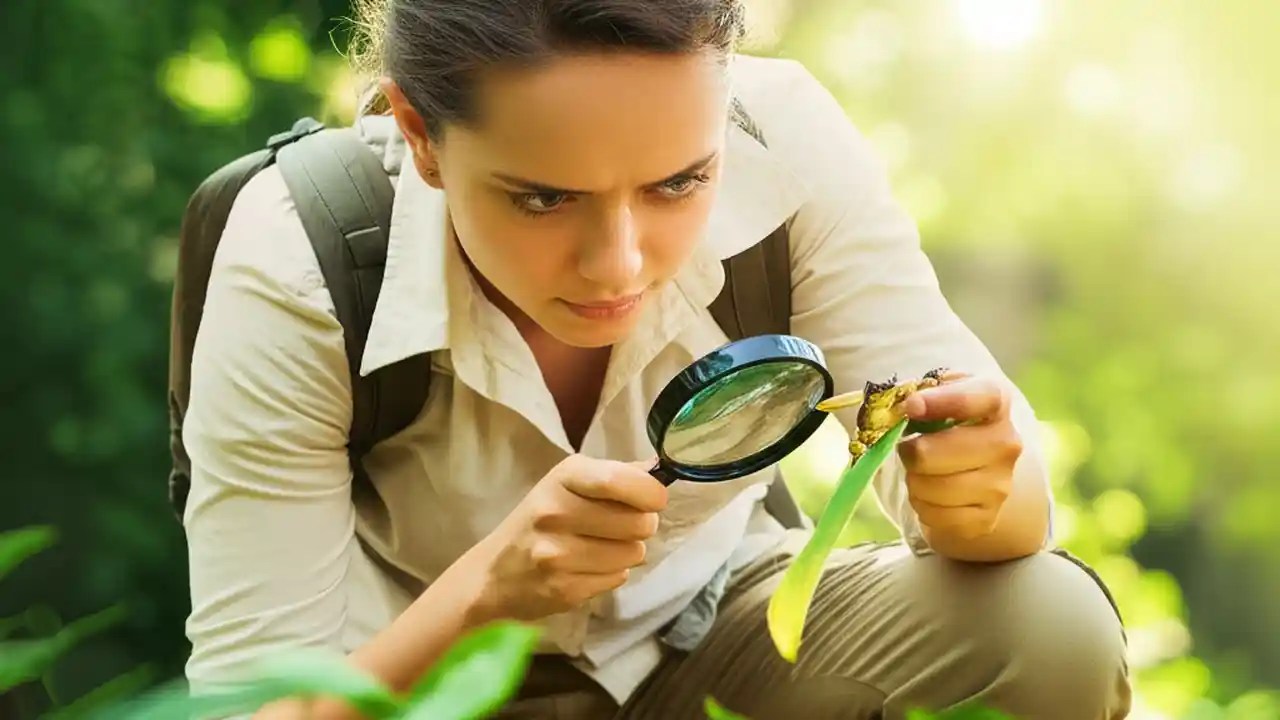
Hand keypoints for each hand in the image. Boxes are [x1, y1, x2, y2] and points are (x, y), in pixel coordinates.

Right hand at [467, 455, 667, 622]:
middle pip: (638, 522)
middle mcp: (556, 512)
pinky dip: (612, 574)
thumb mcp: (567, 485)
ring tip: (602, 548)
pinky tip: (588, 568)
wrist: (493, 575)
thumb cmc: (539, 522)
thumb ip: (614, 475)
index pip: (618, 479)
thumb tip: (658, 467)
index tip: (654, 500)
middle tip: (623, 527)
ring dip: (628, 552)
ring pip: (633, 553)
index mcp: (562, 478)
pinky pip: (617, 578)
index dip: (649, 492)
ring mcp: (558, 554)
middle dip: (642, 526)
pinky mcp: (564, 589)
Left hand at [897, 374, 1022, 540]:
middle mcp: (1006, 443)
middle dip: (909, 452)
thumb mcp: (939, 394)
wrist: (973, 467)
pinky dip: (923, 507)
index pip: (980, 397)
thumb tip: (909, 407)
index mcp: (996, 402)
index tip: (911, 406)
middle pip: (931, 453)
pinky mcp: (987, 518)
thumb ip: (923, 391)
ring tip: (921, 472)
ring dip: (914, 481)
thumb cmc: (947, 423)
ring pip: (930, 488)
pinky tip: (931, 495)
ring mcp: (1000, 485)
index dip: (942, 401)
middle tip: (908, 449)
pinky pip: (936, 516)